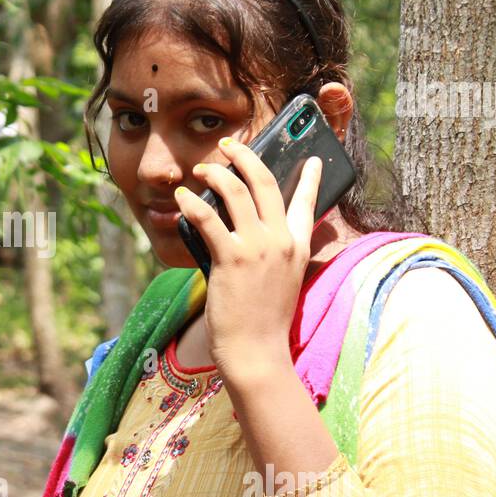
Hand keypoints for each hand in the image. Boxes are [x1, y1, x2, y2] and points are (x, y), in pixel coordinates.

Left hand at [174, 137, 321, 386]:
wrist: (257, 351)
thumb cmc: (263, 320)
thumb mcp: (283, 282)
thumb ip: (277, 255)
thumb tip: (255, 233)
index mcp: (298, 246)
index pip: (308, 203)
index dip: (310, 178)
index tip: (312, 159)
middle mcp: (281, 241)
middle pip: (266, 183)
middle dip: (246, 157)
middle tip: (229, 145)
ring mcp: (257, 248)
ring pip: (236, 192)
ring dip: (216, 174)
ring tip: (200, 170)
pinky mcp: (231, 258)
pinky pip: (208, 218)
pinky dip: (192, 203)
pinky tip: (182, 198)